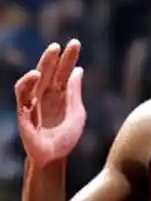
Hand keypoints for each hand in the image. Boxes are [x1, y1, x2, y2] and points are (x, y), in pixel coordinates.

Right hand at [14, 40, 85, 167]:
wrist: (54, 158)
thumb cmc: (66, 137)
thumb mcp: (77, 112)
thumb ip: (74, 92)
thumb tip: (79, 70)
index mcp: (60, 95)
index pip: (63, 72)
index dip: (68, 58)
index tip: (75, 42)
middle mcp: (46, 96)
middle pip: (48, 72)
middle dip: (53, 58)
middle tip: (60, 44)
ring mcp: (34, 103)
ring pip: (34, 80)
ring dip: (41, 65)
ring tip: (51, 53)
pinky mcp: (24, 113)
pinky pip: (22, 95)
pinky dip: (26, 83)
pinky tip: (35, 74)